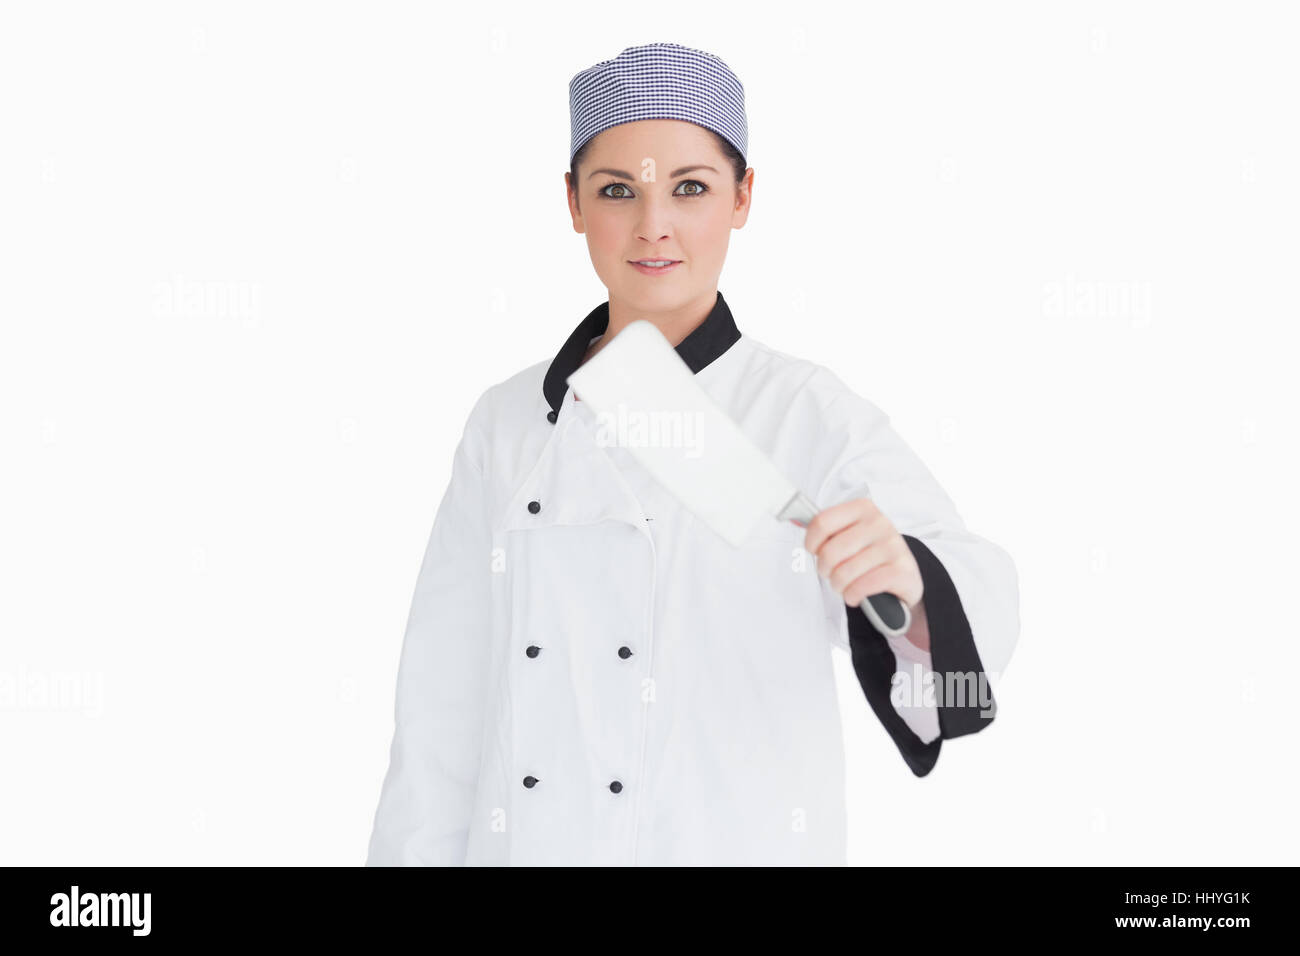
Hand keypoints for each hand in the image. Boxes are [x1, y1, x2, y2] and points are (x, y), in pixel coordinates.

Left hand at [801, 497, 923, 611]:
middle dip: (824, 570)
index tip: (814, 551)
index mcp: (863, 509)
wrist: (904, 577)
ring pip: (845, 572)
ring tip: (844, 585)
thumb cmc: (870, 555)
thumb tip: (796, 519)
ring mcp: (893, 547)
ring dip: (838, 586)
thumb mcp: (852, 534)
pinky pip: (863, 586)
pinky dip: (853, 595)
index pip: (822, 522)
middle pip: (830, 551)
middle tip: (830, 573)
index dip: (812, 542)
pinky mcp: (901, 571)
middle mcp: (879, 523)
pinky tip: (855, 595)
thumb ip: (828, 528)